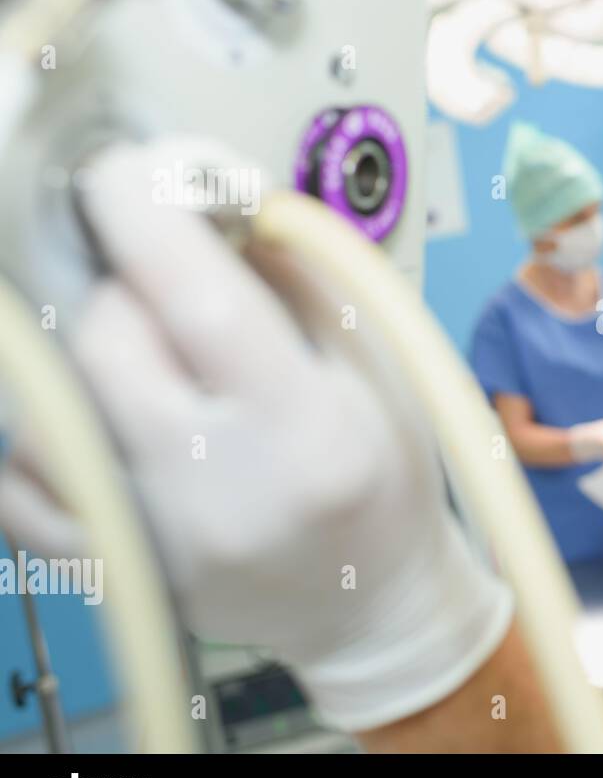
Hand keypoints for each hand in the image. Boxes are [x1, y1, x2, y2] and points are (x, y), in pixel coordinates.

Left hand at [0, 139, 512, 732]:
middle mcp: (221, 488)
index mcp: (308, 428)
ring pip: (51, 407)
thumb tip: (213, 198)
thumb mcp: (386, 366)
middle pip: (106, 342)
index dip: (143, 213)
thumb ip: (302, 277)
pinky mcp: (120, 572)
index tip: (127, 172)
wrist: (377, 604)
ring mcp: (158, 539)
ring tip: (150, 366)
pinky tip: (99, 421)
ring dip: (88, 360)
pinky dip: (47, 434)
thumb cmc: (391, 477)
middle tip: (169, 297)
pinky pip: (22, 488)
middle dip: (126, 291)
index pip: (196, 298)